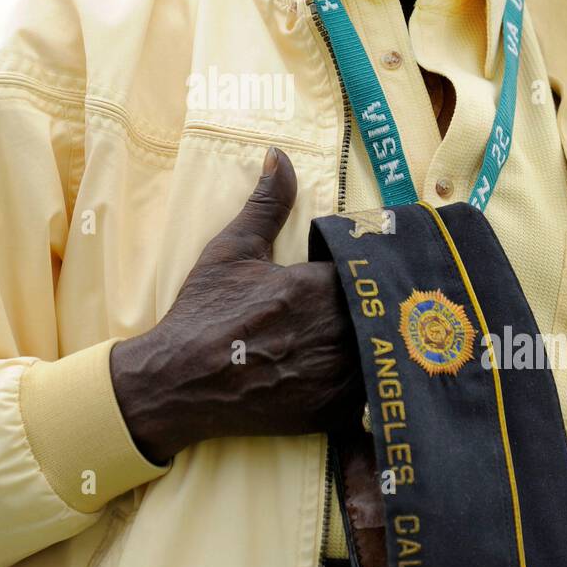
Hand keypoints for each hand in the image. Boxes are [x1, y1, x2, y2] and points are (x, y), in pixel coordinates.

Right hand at [110, 147, 362, 461]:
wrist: (179, 381)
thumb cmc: (203, 313)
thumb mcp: (232, 250)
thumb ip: (267, 204)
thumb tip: (280, 156)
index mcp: (316, 286)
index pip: (371, 269)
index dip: (373, 269)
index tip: (369, 269)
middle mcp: (333, 329)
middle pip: (385, 310)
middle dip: (384, 303)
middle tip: (384, 300)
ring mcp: (336, 374)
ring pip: (388, 350)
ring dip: (387, 340)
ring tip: (385, 332)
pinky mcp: (333, 410)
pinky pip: (376, 392)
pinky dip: (378, 379)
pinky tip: (370, 369)